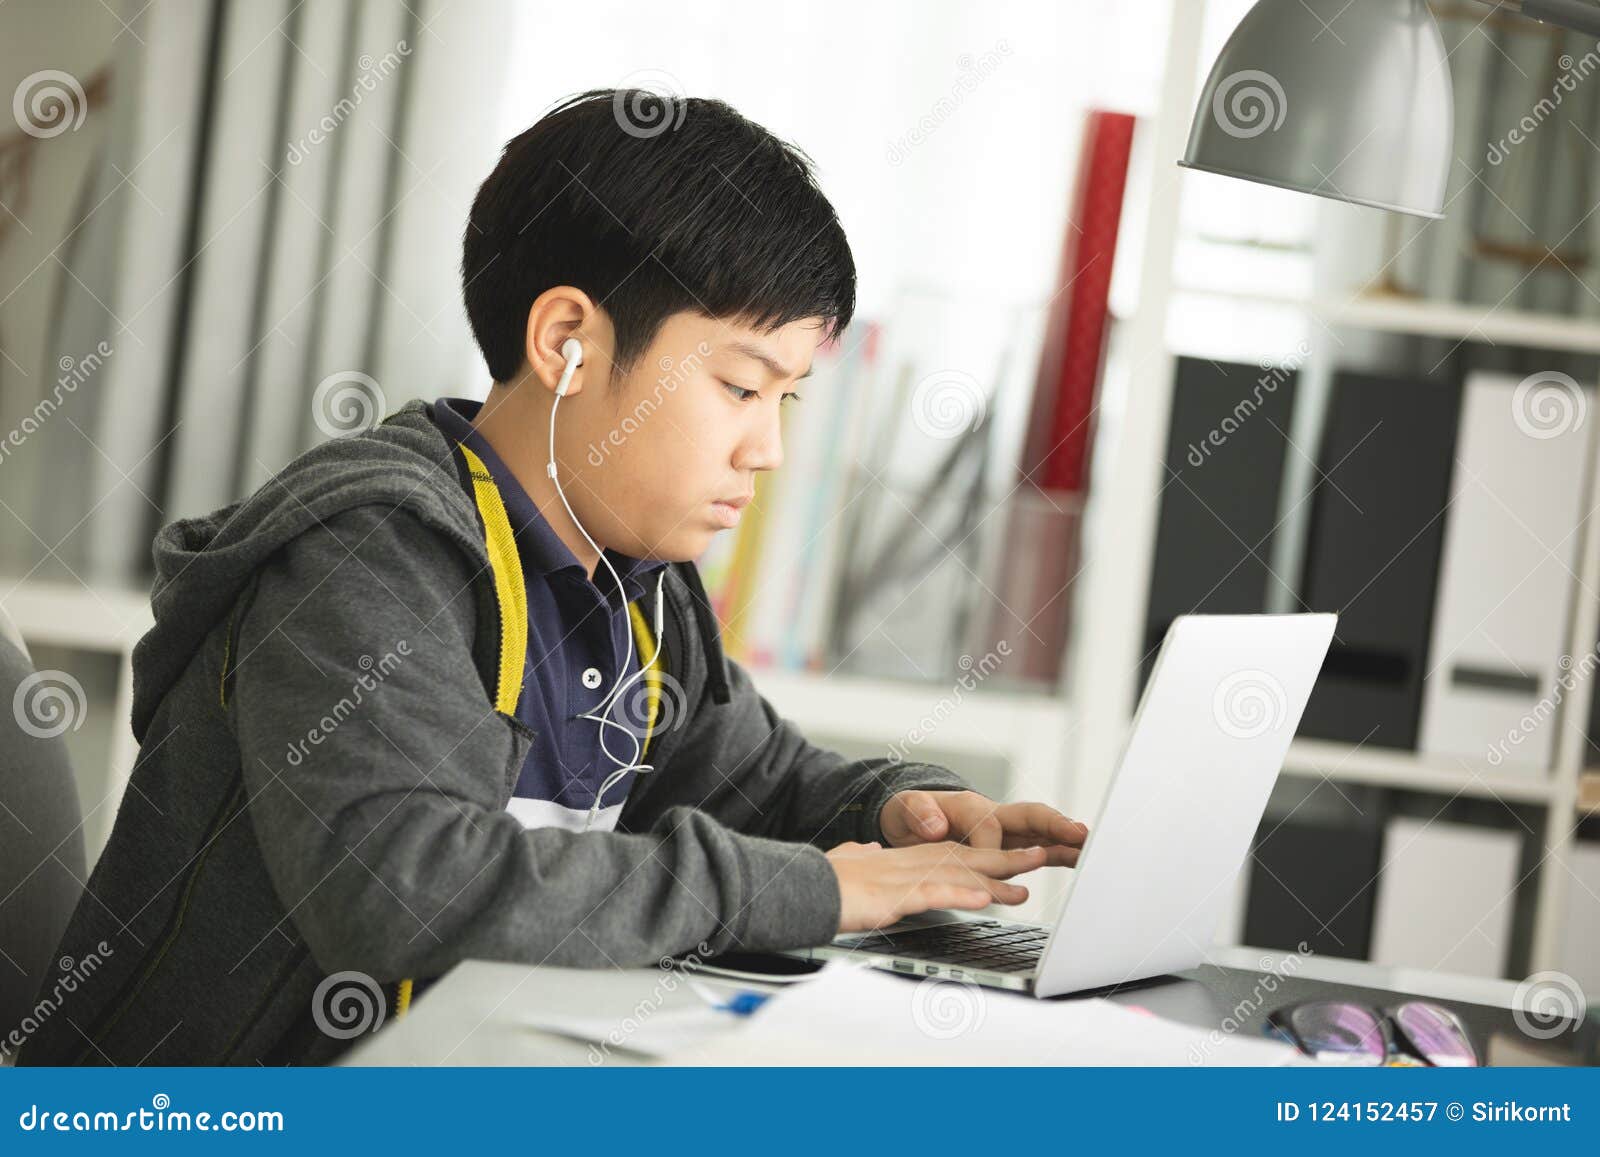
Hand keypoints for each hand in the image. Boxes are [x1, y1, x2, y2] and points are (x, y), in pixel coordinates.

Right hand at [823, 840, 1047, 931]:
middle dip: (1005, 862)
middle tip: (1040, 858)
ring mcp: (904, 878)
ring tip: (1026, 884)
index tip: (1013, 860)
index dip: (985, 857)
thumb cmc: (821, 879)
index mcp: (902, 859)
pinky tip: (984, 899)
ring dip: (994, 881)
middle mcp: (909, 864)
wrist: (801, 886)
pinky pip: (934, 893)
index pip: (953, 855)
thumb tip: (868, 847)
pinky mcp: (894, 895)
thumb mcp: (847, 862)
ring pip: (959, 875)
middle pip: (966, 860)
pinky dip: (961, 895)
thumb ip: (861, 854)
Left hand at [880, 789, 1087, 866]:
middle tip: (1078, 833)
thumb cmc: (912, 814)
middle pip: (1029, 816)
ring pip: (1043, 833)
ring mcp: (1006, 831)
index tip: (986, 863)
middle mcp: (994, 815)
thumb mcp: (905, 809)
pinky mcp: (1011, 846)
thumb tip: (935, 825)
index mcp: (968, 806)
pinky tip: (1082, 861)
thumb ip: (917, 813)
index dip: (989, 845)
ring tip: (1093, 849)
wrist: (915, 820)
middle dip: (1054, 825)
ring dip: (1068, 841)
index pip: (987, 827)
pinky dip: (1062, 854)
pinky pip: (1042, 848)